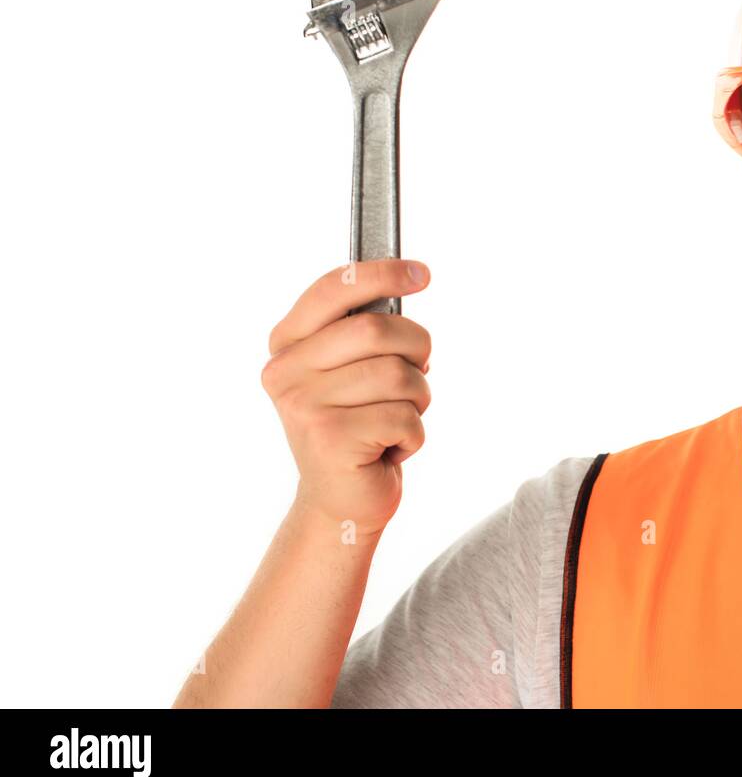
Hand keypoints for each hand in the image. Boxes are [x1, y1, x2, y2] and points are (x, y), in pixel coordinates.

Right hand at [260, 259, 432, 536]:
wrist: (342, 501)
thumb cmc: (358, 426)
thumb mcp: (354, 370)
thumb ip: (366, 330)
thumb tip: (408, 278)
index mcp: (287, 344)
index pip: (334, 290)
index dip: (381, 274)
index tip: (421, 274)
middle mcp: (286, 372)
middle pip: (377, 330)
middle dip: (416, 349)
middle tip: (418, 374)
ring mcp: (304, 406)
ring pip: (398, 375)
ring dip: (417, 399)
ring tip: (395, 420)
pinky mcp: (330, 440)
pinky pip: (404, 417)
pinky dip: (414, 434)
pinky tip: (389, 449)